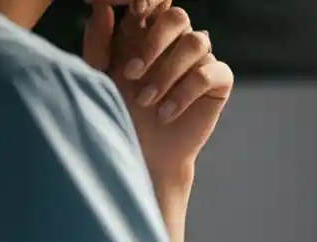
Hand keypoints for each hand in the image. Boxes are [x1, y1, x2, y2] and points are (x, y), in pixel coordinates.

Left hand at [83, 0, 233, 188]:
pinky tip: (167, 113)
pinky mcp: (218, 82)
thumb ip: (98, 40)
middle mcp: (176, 41)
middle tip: (131, 74)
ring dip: (167, 72)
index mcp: (147, 30)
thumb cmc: (119, 111)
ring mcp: (200, 60)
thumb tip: (102, 6)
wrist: (142, 152)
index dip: (150, 0)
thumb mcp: (100, 75)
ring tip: (146, 101)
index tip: (135, 12)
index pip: (156, 1)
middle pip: (178, 16)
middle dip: (154, 42)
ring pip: (196, 42)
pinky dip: (186, 92)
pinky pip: (212, 73)